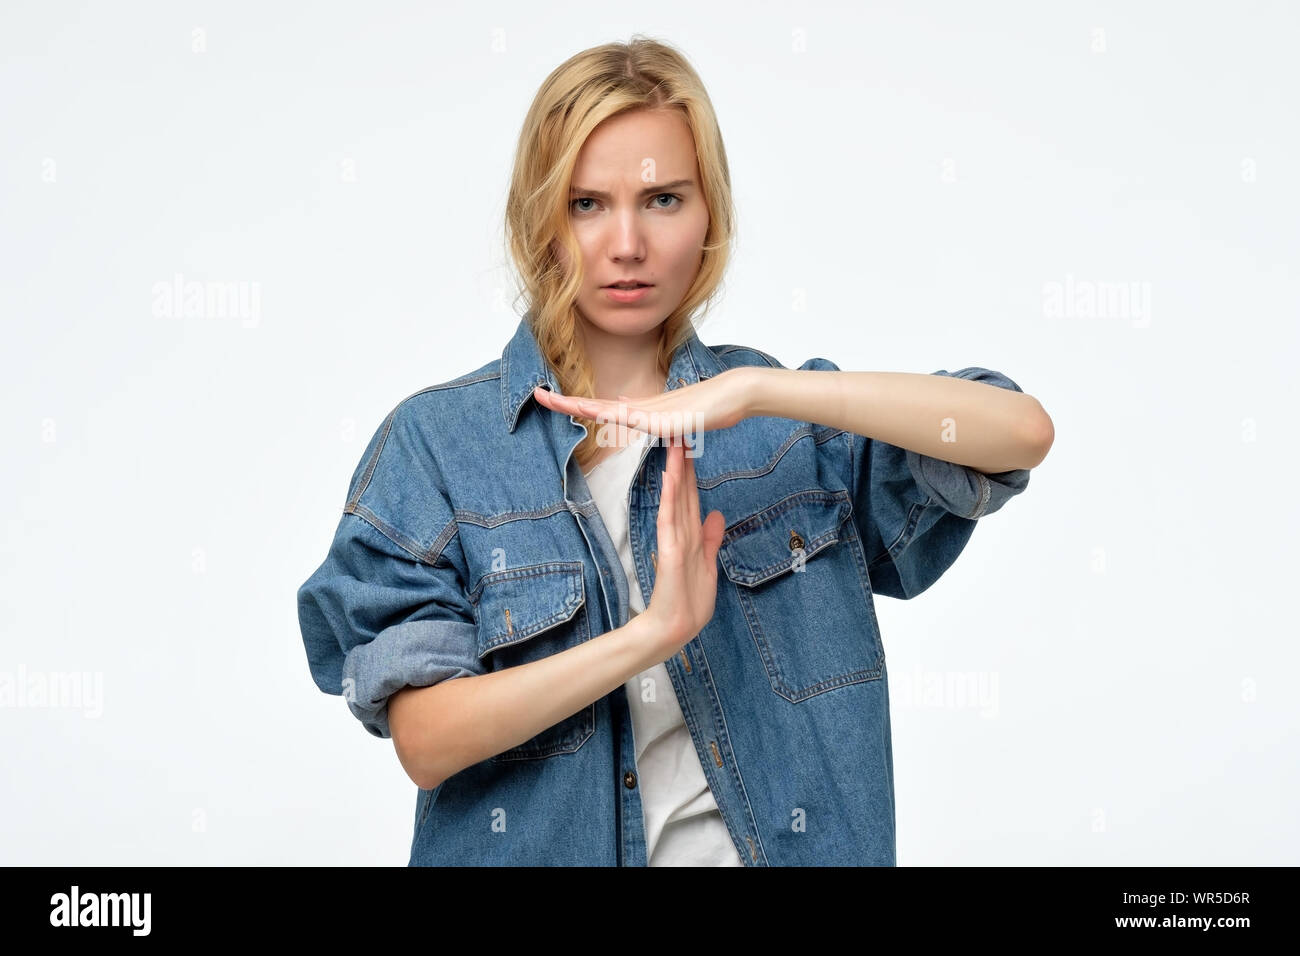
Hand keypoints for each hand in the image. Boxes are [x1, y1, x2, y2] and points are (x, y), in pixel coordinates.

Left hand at [532, 367, 757, 446]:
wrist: (736, 393)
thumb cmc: (707, 405)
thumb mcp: (670, 416)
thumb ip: (645, 414)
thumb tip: (620, 406)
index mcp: (639, 410)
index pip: (598, 408)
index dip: (572, 405)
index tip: (547, 398)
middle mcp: (641, 408)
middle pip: (596, 406)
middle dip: (565, 403)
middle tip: (536, 395)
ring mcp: (655, 413)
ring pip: (612, 411)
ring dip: (584, 408)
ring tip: (557, 402)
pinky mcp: (672, 420)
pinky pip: (642, 420)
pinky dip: (622, 417)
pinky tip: (605, 415)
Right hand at [641, 437, 724, 653]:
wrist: (673, 630)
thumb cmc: (688, 603)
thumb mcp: (708, 566)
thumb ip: (711, 540)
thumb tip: (717, 514)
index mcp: (690, 536)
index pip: (691, 497)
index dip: (692, 472)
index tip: (692, 446)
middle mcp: (680, 533)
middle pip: (682, 491)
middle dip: (683, 462)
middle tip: (681, 429)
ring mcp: (673, 540)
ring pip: (675, 498)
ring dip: (675, 471)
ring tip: (674, 443)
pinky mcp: (670, 552)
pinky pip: (669, 519)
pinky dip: (669, 497)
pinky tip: (669, 476)